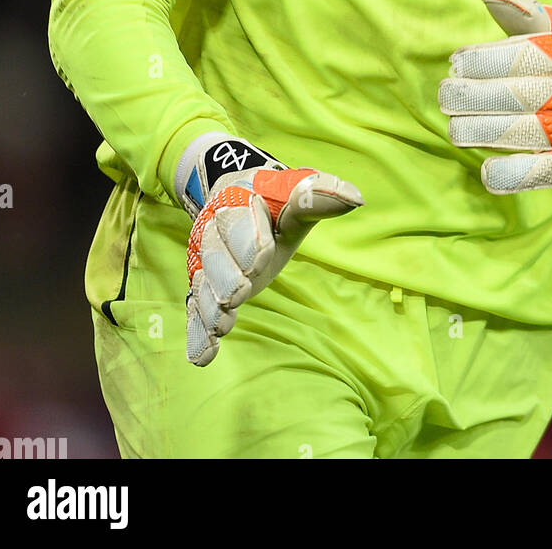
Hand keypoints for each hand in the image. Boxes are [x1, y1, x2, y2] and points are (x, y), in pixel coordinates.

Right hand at [177, 136, 362, 365]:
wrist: (240, 199)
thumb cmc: (275, 201)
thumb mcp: (296, 194)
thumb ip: (318, 197)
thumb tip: (355, 197)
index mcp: (237, 199)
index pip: (238, 217)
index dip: (250, 238)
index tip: (263, 256)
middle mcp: (213, 229)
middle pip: (213, 253)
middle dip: (226, 275)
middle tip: (240, 293)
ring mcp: (205, 260)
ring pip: (202, 283)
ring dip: (210, 306)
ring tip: (223, 324)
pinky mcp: (204, 286)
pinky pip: (195, 309)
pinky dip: (198, 333)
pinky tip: (205, 356)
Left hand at [439, 0, 551, 193]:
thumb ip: (525, 15)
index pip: (522, 58)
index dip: (484, 60)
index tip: (456, 61)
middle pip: (517, 96)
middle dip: (474, 96)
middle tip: (446, 94)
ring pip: (524, 133)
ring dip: (482, 131)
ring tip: (454, 126)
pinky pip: (543, 172)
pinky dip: (513, 175)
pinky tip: (485, 171)